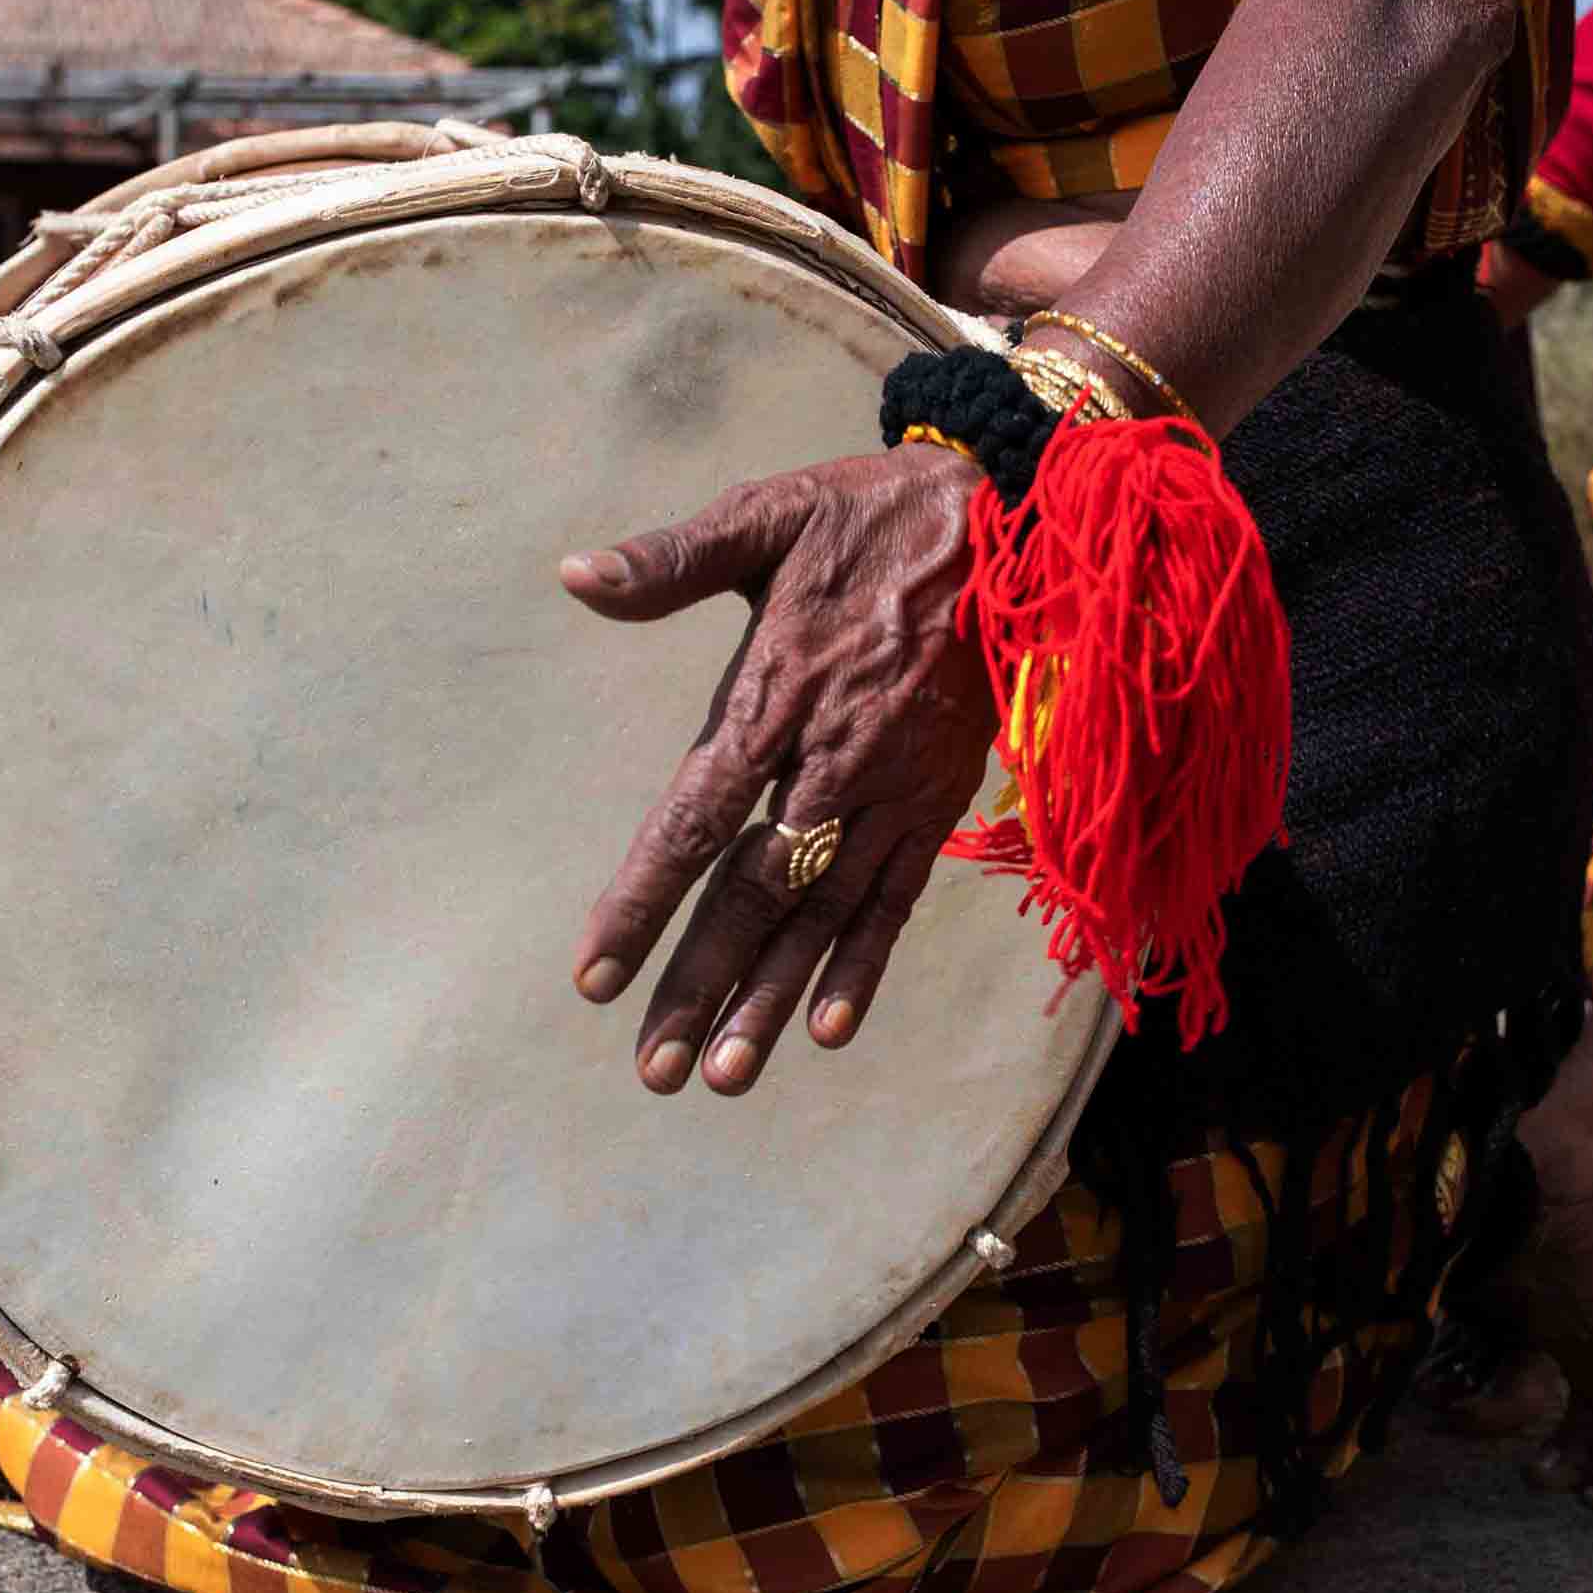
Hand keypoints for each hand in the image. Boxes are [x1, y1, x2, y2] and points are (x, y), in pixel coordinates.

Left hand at [560, 445, 997, 1095]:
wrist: (1019, 520)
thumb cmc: (874, 518)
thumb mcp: (769, 514)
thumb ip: (670, 559)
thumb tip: (573, 577)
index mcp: (778, 694)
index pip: (694, 820)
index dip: (642, 903)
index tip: (593, 977)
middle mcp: (835, 761)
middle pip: (755, 893)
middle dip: (701, 986)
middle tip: (653, 1072)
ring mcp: (896, 789)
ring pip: (824, 914)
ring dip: (772, 999)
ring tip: (724, 1077)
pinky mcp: (941, 800)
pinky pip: (899, 897)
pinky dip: (864, 964)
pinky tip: (826, 1029)